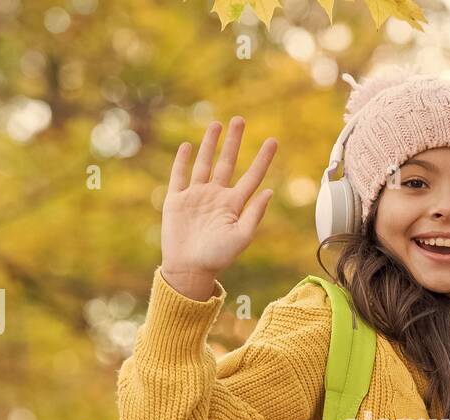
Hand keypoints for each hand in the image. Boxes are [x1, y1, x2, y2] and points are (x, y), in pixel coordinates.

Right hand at [160, 116, 277, 285]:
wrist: (189, 268)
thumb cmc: (217, 257)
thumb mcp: (241, 237)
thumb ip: (254, 214)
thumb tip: (269, 191)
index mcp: (234, 204)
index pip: (252, 176)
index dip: (262, 159)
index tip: (273, 140)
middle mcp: (216, 196)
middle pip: (227, 162)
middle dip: (233, 141)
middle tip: (240, 120)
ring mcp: (196, 196)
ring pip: (204, 164)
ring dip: (210, 144)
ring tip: (217, 125)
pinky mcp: (177, 200)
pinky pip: (179, 176)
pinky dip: (183, 161)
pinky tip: (188, 146)